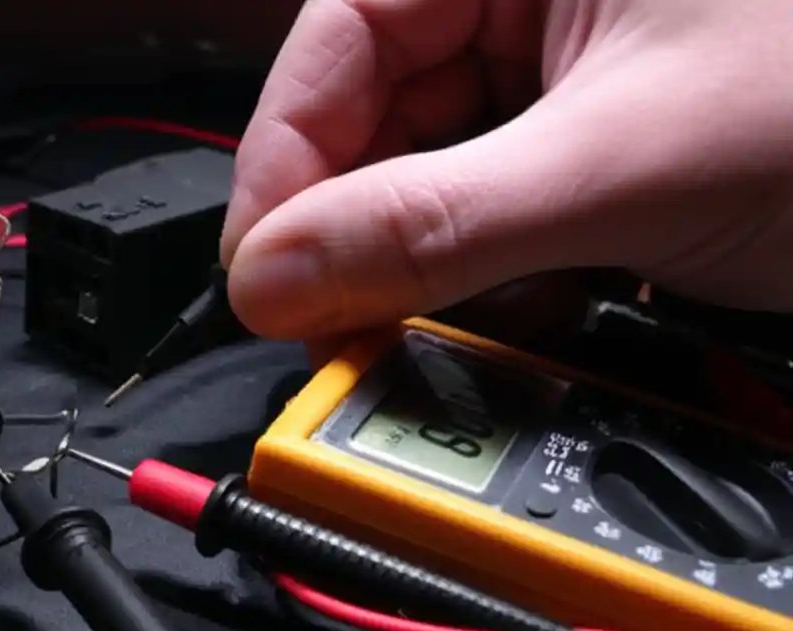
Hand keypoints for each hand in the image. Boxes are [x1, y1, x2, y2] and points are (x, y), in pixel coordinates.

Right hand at [222, 0, 792, 340]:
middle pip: (372, 112)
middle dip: (359, 227)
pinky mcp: (589, 125)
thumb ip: (435, 224)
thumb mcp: (627, 164)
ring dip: (429, 254)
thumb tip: (282, 272)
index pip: (334, 42)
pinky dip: (492, 261)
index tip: (268, 279)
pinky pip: (494, 193)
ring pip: (428, 163)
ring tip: (449, 317)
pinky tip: (520, 296)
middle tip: (348, 324)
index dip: (284, 170)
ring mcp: (559, 56)